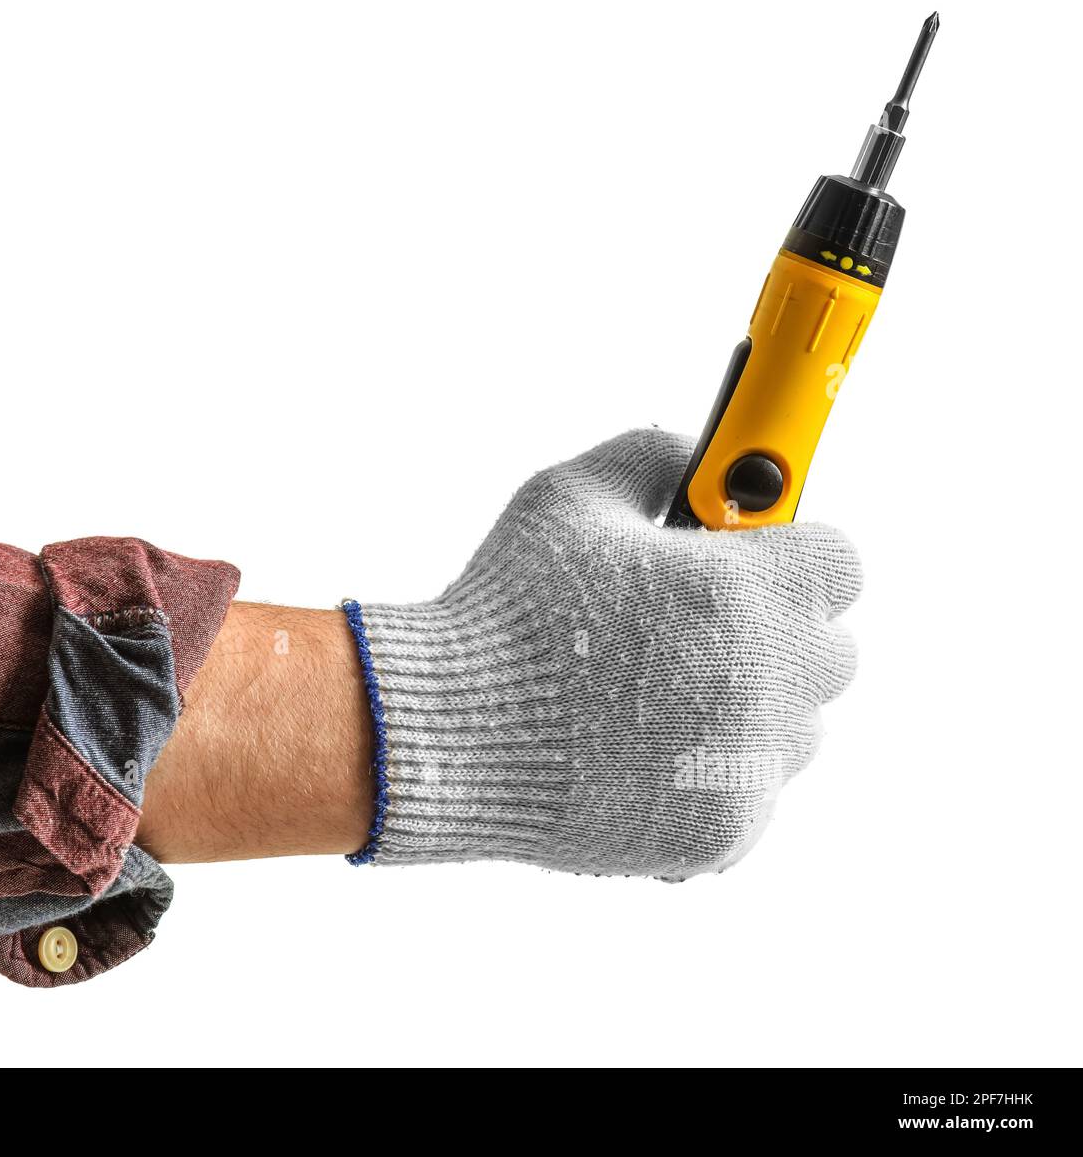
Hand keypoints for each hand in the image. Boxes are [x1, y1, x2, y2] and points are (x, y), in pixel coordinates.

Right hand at [348, 428, 861, 877]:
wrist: (448, 735)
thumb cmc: (506, 612)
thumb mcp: (567, 497)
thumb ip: (651, 456)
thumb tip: (701, 456)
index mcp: (740, 590)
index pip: (840, 563)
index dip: (793, 553)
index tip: (752, 560)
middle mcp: (766, 681)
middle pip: (831, 649)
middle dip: (776, 629)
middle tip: (697, 626)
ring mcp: (750, 766)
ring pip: (798, 725)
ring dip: (753, 703)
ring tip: (658, 692)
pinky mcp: (727, 831)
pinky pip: (757, 788)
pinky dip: (716, 771)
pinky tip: (644, 747)